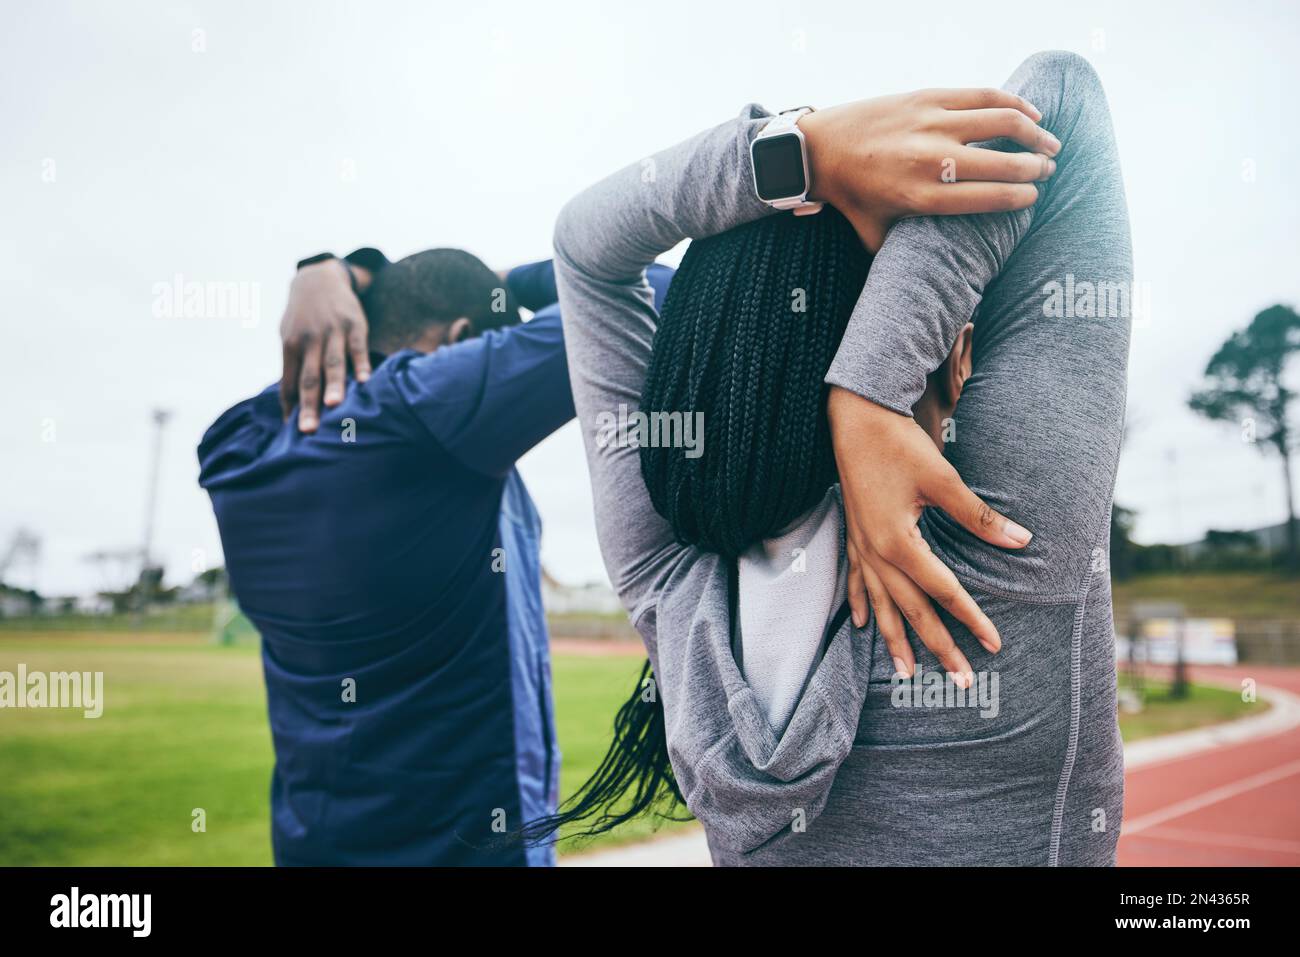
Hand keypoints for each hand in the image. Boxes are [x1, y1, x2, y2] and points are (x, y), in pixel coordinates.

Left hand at [278, 259, 371, 432]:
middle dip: (308, 405)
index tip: (291, 434)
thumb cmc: (303, 316)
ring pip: (333, 363)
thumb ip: (293, 365)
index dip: (290, 407)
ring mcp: (332, 332)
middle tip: (308, 430)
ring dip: (334, 385)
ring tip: (335, 406)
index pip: (289, 382)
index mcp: (290, 346)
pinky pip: (358, 348)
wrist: (319, 278)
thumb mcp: (290, 335)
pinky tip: (365, 380)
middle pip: (309, 378)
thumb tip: (290, 401)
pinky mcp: (354, 325)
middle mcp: (309, 340)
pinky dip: (361, 364)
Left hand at [799, 88, 1060, 250]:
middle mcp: (930, 159)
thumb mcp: (875, 239)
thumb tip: (928, 295)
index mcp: (922, 197)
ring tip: (1052, 145)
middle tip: (1049, 172)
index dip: (1020, 197)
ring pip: (1002, 122)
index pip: (989, 197)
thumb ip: (903, 261)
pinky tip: (1032, 115)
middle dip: (1035, 168)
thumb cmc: (852, 198)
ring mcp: (931, 122)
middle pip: (1003, 163)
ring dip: (1035, 133)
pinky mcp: (929, 96)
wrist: (820, 148)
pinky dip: (1014, 104)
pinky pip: (983, 96)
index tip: (1034, 197)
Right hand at [829, 388, 1031, 686]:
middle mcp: (876, 553)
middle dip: (937, 647)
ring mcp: (861, 546)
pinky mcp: (853, 535)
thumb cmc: (899, 445)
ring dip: (894, 640)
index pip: (943, 592)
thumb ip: (979, 516)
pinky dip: (861, 604)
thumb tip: (1021, 541)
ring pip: (881, 605)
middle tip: (961, 680)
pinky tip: (863, 624)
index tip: (993, 645)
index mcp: (900, 543)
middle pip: (911, 610)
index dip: (971, 620)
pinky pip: (856, 581)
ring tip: (906, 672)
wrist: (855, 418)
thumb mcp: (943, 479)